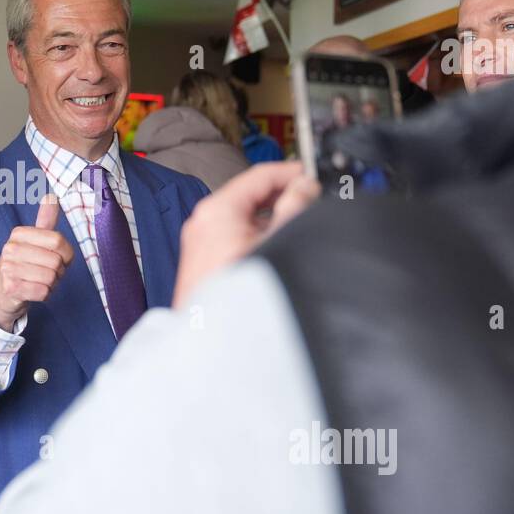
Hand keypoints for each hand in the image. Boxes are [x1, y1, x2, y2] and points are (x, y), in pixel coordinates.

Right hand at [0, 195, 73, 331]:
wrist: (2, 295)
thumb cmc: (24, 266)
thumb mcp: (33, 242)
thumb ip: (44, 221)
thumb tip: (52, 196)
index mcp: (18, 234)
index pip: (58, 240)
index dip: (66, 254)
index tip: (58, 258)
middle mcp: (10, 248)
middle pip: (56, 261)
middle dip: (58, 272)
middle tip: (46, 273)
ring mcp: (8, 268)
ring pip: (50, 278)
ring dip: (51, 284)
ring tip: (38, 282)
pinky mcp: (11, 288)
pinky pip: (43, 292)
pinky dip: (44, 295)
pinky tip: (33, 291)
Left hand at [172, 162, 318, 307]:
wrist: (212, 341)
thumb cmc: (238, 296)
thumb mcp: (276, 244)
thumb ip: (293, 209)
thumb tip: (304, 188)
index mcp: (217, 210)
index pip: (260, 175)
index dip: (291, 172)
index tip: (312, 174)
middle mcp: (203, 221)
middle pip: (251, 195)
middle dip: (282, 196)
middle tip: (311, 200)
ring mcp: (200, 242)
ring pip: (243, 216)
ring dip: (271, 217)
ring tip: (298, 226)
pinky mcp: (203, 261)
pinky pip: (234, 236)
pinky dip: (256, 234)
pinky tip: (276, 249)